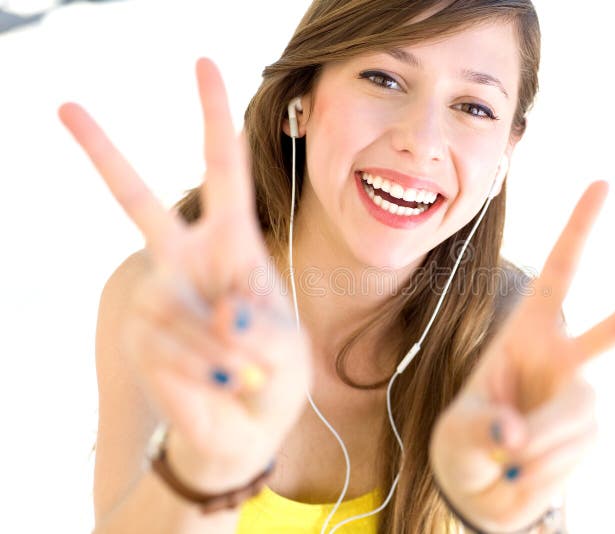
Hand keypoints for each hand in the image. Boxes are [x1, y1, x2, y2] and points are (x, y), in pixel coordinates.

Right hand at [59, 58, 311, 490]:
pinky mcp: (141, 335)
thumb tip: (223, 316)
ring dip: (229, 353)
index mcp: (233, 246)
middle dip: (103, 154)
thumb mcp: (289, 348)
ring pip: (188, 309)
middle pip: (140, 200)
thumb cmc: (273, 379)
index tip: (203, 64)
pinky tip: (220, 383)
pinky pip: (178, 346)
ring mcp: (158, 295)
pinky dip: (212, 372)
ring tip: (242, 374)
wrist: (242, 433)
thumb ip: (263, 327)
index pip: (225, 171)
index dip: (215, 118)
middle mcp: (185, 261)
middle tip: (66, 105)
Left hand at [430, 181, 614, 530]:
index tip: (603, 183)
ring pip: (569, 420)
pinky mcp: (590, 434)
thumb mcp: (458, 430)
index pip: (557, 274)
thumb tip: (516, 440)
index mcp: (526, 332)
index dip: (579, 230)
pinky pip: (565, 456)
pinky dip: (536, 472)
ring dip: (530, 448)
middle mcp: (562, 357)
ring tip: (506, 457)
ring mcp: (581, 397)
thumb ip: (483, 429)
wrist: (481, 482)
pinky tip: (523, 470)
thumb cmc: (466, 440)